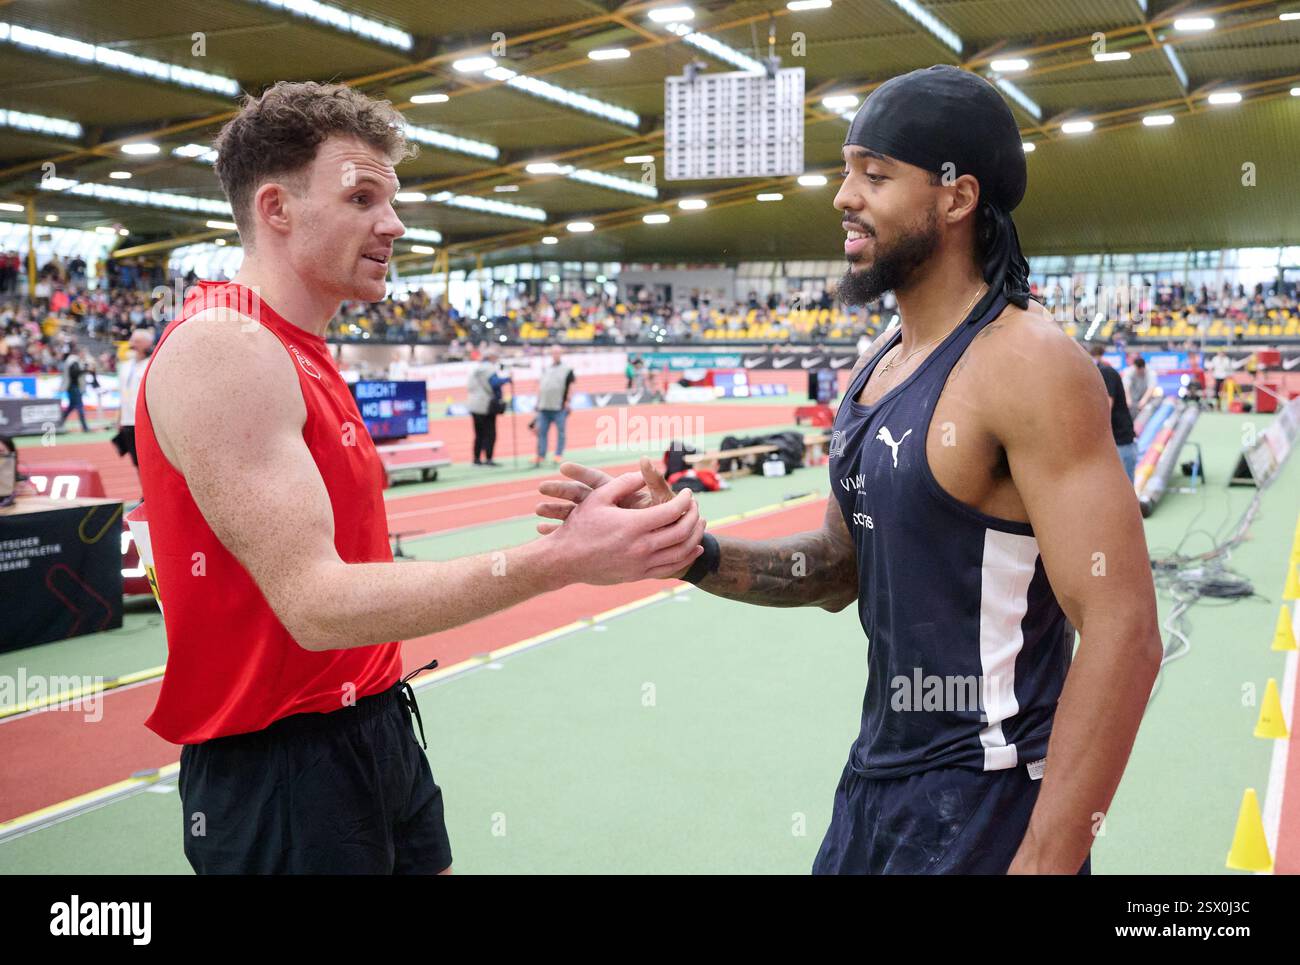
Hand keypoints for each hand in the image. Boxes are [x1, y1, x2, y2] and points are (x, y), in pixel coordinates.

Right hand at [541, 469, 703, 584]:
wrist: (564, 561)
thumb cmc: (578, 525)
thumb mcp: (598, 498)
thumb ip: (623, 483)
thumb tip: (644, 471)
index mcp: (633, 525)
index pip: (672, 511)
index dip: (684, 500)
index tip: (687, 492)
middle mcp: (641, 547)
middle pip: (682, 531)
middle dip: (694, 517)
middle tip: (696, 506)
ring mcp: (641, 564)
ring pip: (681, 552)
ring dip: (696, 536)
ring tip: (700, 524)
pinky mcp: (638, 575)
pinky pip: (671, 567)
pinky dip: (687, 556)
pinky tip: (693, 547)